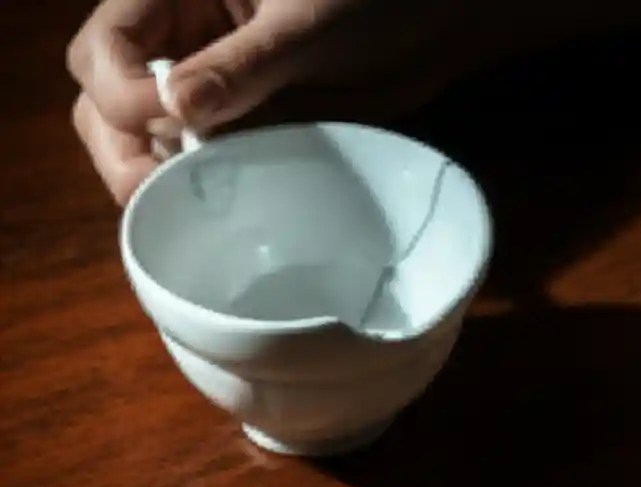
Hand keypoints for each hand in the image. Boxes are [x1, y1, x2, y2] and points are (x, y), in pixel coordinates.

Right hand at [66, 0, 482, 203]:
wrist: (435, 28)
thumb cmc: (370, 3)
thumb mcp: (306, 25)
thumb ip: (243, 64)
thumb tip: (175, 110)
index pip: (106, 47)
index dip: (122, 91)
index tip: (174, 124)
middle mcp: (177, 43)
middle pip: (104, 98)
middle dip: (120, 145)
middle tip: (156, 194)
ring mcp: (205, 91)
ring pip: (139, 137)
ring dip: (148, 174)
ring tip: (182, 205)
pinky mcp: (237, 130)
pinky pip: (196, 162)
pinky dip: (193, 188)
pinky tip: (211, 209)